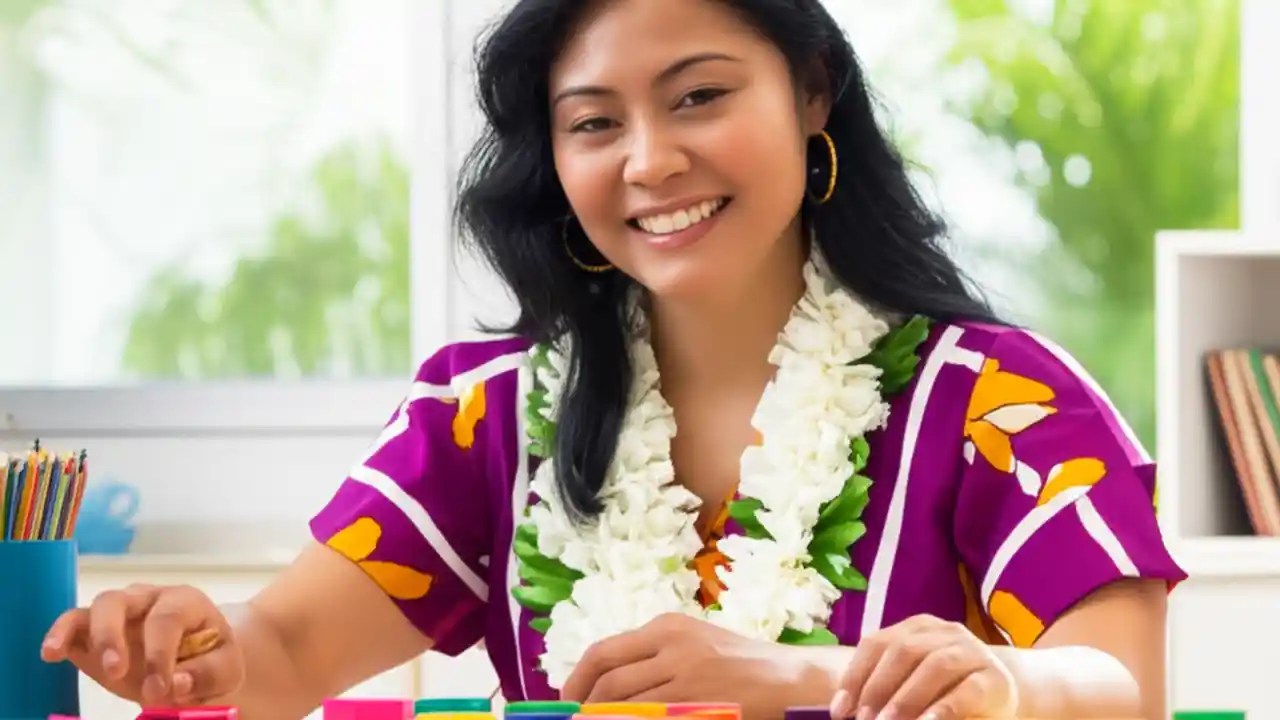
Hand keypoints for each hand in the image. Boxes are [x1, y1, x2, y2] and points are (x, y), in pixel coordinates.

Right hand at [41, 583, 244, 706]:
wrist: (198, 661)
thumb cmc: (211, 659)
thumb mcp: (225, 669)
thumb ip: (207, 674)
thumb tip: (176, 683)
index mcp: (185, 602)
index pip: (167, 618)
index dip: (161, 653)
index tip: (160, 689)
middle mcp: (149, 598)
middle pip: (121, 600)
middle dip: (113, 635)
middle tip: (117, 672)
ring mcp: (120, 612)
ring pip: (95, 607)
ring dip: (89, 636)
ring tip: (80, 663)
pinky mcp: (96, 631)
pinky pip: (74, 623)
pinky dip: (60, 634)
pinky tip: (51, 653)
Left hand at [561, 613, 803, 718]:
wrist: (789, 678)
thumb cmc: (742, 663)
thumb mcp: (694, 643)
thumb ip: (653, 657)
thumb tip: (605, 685)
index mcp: (666, 626)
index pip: (602, 652)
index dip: (576, 680)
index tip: (567, 699)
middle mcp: (670, 647)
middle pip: (607, 682)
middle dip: (583, 707)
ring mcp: (684, 678)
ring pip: (624, 705)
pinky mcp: (698, 705)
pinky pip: (651, 719)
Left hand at [830, 615, 1016, 719]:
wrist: (1003, 692)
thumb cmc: (947, 688)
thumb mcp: (912, 681)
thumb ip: (884, 688)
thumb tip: (843, 710)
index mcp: (917, 628)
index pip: (877, 644)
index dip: (855, 677)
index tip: (839, 711)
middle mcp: (945, 632)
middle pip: (904, 651)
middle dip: (878, 688)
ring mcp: (973, 652)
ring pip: (935, 666)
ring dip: (907, 699)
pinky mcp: (995, 680)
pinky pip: (968, 691)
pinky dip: (943, 709)